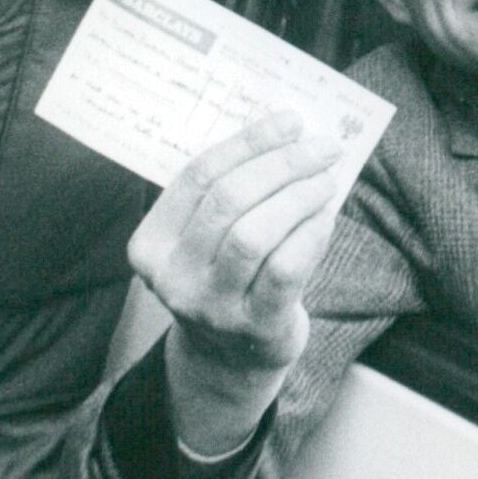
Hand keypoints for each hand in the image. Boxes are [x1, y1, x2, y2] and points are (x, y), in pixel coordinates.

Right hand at [127, 113, 341, 455]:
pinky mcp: (253, 326)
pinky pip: (285, 270)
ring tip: (325, 180)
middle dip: (281, 164)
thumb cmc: (228, 274)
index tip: (290, 121)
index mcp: (152, 243)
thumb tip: (283, 130)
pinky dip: (310, 235)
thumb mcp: (208, 236)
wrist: (231, 357)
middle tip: (321, 148)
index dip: (248, 142)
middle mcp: (173, 276)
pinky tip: (325, 218)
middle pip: (228, 201)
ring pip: (254, 234)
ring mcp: (210, 306)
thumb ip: (230, 189)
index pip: (199, 175)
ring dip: (298, 196)